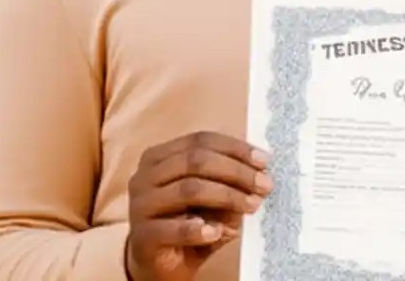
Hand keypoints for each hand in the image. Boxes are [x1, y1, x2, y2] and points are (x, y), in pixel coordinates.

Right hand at [125, 131, 272, 280]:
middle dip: (237, 171)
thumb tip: (259, 174)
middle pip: (196, 161)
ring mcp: (140, 205)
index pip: (201, 140)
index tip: (265, 161)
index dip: (236, 148)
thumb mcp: (212, 197)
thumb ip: (229, 182)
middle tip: (265, 185)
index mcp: (160, 157)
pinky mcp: (142, 236)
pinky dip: (199, 229)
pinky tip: (217, 232)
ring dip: (227, 196)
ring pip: (189, 189)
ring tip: (251, 206)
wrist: (161, 264)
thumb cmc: (188, 222)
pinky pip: (173, 228)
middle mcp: (144, 176)